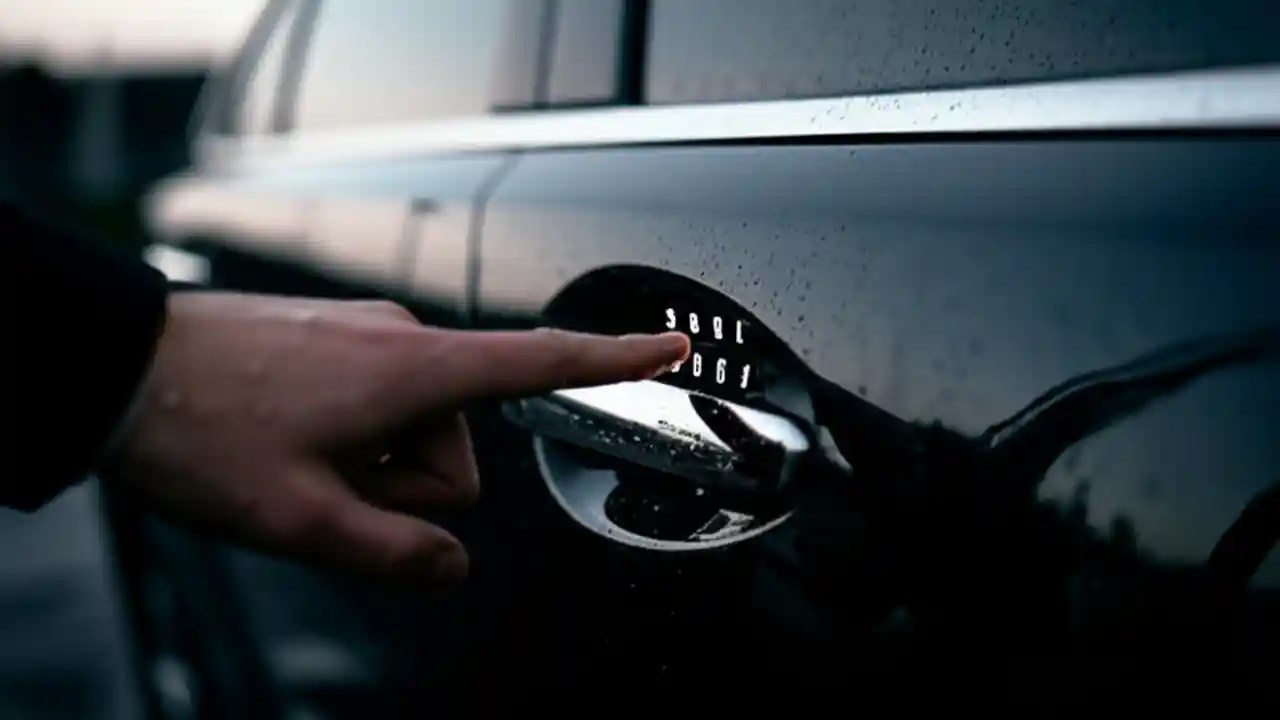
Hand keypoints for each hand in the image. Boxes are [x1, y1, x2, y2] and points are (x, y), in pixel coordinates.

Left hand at [100, 292, 689, 589]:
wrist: (114, 361)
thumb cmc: (201, 428)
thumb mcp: (299, 519)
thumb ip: (395, 554)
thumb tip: (451, 567)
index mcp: (413, 371)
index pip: (539, 361)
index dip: (614, 358)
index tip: (673, 344)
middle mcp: (402, 340)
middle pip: (457, 448)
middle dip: (404, 485)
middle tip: (324, 483)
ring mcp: (366, 336)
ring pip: (412, 433)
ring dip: (369, 464)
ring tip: (296, 457)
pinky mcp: (337, 341)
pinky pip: (376, 405)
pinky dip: (348, 438)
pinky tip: (288, 438)